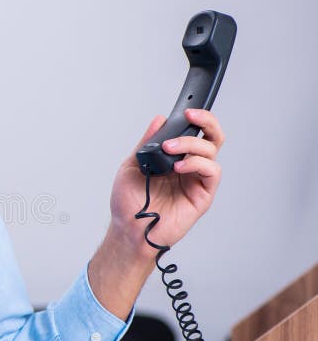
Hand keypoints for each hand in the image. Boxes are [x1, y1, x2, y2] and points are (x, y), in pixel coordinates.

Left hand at [111, 108, 224, 254]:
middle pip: (212, 138)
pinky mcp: (202, 196)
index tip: (185, 111)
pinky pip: (211, 173)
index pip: (193, 133)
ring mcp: (196, 181)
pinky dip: (198, 164)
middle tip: (191, 116)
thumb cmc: (128, 203)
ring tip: (170, 149)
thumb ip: (146, 143)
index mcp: (173, 158)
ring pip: (211, 152)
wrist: (128, 229)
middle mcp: (188, 167)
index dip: (195, 119)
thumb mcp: (131, 166)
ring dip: (192, 144)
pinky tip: (179, 166)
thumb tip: (159, 120)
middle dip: (207, 121)